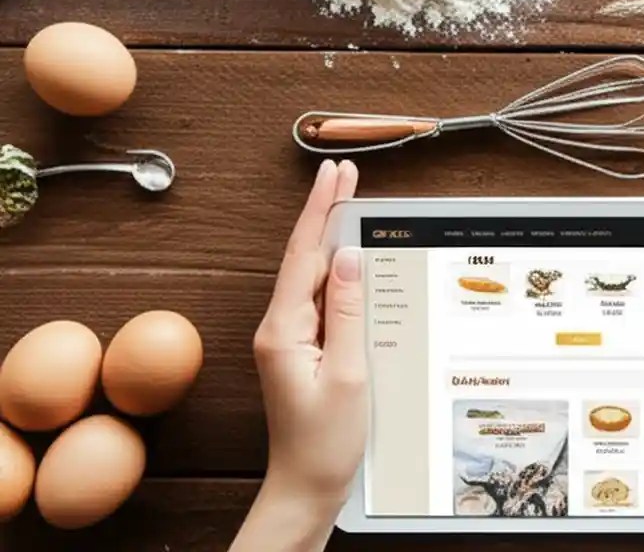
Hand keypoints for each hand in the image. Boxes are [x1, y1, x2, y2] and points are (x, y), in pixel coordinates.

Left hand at [232, 160, 364, 551]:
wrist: (306, 485)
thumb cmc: (325, 442)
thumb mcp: (347, 374)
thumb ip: (348, 311)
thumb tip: (348, 258)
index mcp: (284, 331)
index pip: (304, 255)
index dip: (322, 210)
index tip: (335, 174)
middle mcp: (279, 328)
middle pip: (303, 257)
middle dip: (325, 212)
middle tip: (344, 172)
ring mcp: (288, 338)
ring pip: (310, 275)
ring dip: (330, 237)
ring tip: (349, 201)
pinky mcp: (301, 349)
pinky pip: (318, 299)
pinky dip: (335, 271)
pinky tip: (350, 258)